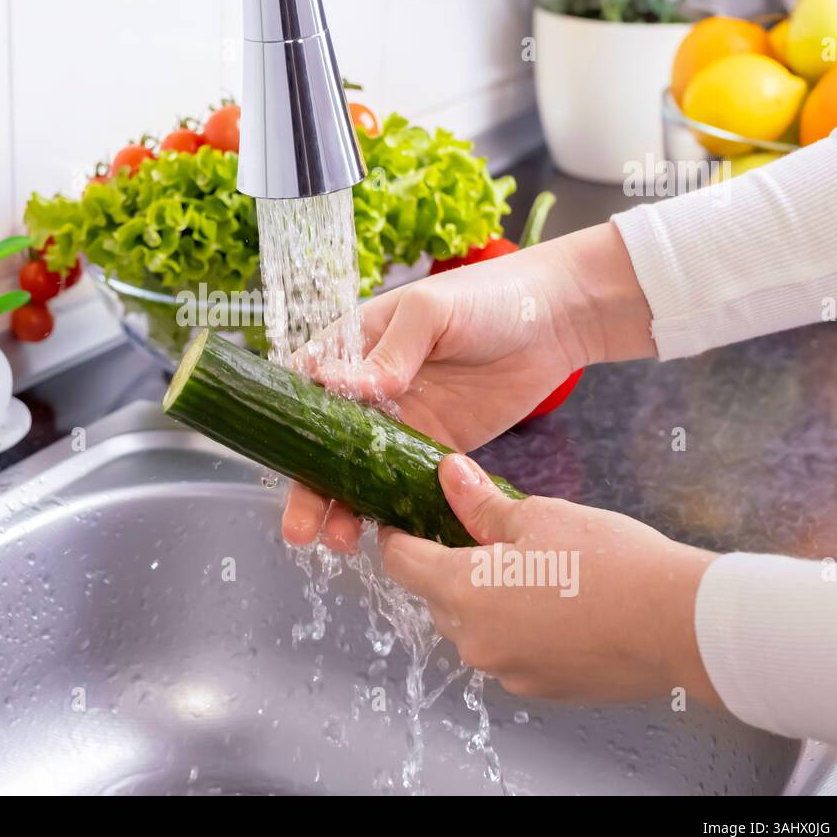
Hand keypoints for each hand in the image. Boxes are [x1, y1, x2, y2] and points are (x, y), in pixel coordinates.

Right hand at [282, 222, 654, 551]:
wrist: (557, 320)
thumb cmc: (490, 296)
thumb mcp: (431, 312)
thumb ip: (388, 352)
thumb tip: (338, 385)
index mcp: (356, 346)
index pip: (306, 386)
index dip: (287, 424)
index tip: (279, 461)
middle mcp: (370, 389)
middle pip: (325, 444)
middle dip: (308, 486)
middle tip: (301, 527)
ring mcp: (402, 423)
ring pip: (360, 474)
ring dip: (344, 507)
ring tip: (338, 541)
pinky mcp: (437, 449)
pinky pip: (405, 486)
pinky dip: (390, 512)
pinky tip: (381, 536)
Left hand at [380, 451, 720, 705]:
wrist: (678, 622)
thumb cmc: (610, 562)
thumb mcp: (539, 515)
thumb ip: (481, 504)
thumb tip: (449, 475)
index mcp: (462, 591)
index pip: (401, 564)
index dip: (399, 537)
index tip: (406, 521)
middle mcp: (474, 640)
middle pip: (437, 598)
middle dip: (451, 568)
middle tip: (487, 539)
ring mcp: (507, 671)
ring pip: (475, 629)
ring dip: (488, 601)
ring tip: (533, 571)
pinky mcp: (541, 690)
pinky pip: (511, 653)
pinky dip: (520, 629)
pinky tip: (558, 606)